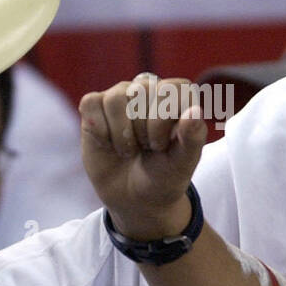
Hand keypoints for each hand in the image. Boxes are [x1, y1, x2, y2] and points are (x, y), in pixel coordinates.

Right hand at [80, 74, 207, 239]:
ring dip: (120, 133)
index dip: (163, 119)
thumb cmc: (163, 175)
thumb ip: (192, 137)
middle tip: (145, 148)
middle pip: (140, 92)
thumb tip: (194, 110)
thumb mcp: (183, 162)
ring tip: (128, 149)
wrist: (134, 198)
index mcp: (176, 98)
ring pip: (114, 98)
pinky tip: (107, 143)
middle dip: (142, 130)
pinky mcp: (94, 109)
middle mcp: (148, 91)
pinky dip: (100, 130)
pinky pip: (91, 103)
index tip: (161, 145)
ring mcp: (120, 98)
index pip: (172, 88)